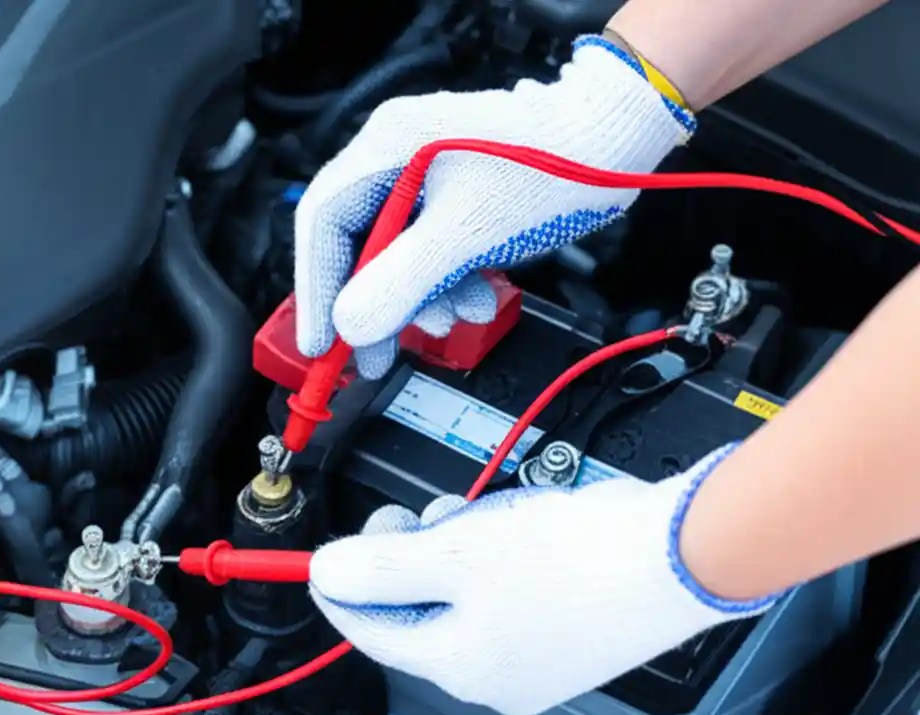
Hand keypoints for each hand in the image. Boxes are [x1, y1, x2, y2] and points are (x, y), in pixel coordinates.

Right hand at [294, 37, 695, 377]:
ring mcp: (428, 175)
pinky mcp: (456, 194)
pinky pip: (432, 250)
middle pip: (357, 242)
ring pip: (397, 254)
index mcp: (388, 146)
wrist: (616, 139)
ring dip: (420, 298)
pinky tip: (475, 299)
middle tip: (372, 355)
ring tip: (452, 320)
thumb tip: (351, 326)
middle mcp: (398, 155)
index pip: (323, 222)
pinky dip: (447, 283)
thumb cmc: (553, 163)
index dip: (317, 288)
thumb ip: (402, 282)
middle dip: (373, 303)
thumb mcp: (468, 233)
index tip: (321, 342)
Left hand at [308, 447, 779, 714]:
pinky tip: (518, 524)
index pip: (371, 629)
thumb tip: (327, 573)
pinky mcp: (568, 628)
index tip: (324, 550)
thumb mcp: (454, 552)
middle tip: (415, 517)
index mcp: (460, 666)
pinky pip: (506, 587)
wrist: (680, 549)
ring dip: (456, 544)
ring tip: (480, 515)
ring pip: (462, 590)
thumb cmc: (576, 558)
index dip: (341, 582)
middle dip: (409, 553)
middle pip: (417, 607)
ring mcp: (536, 655)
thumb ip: (380, 566)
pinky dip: (497, 551)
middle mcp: (496, 674)